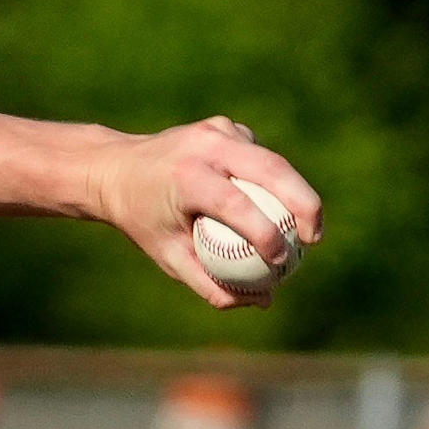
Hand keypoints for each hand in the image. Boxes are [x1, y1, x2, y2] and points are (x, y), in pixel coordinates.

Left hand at [101, 116, 320, 306]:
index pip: (237, 204)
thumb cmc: (142, 220)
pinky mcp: (225, 127)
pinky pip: (258, 157)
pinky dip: (270, 181)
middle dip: (305, 205)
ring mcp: (217, 129)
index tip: (282, 262)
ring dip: (294, 193)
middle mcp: (205, 145)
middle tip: (314, 240)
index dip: (266, 234)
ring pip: (272, 161)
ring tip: (305, 229)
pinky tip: (268, 203)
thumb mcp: (167, 256)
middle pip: (272, 169)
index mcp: (186, 177)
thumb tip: (261, 300)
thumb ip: (210, 282)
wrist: (114, 170)